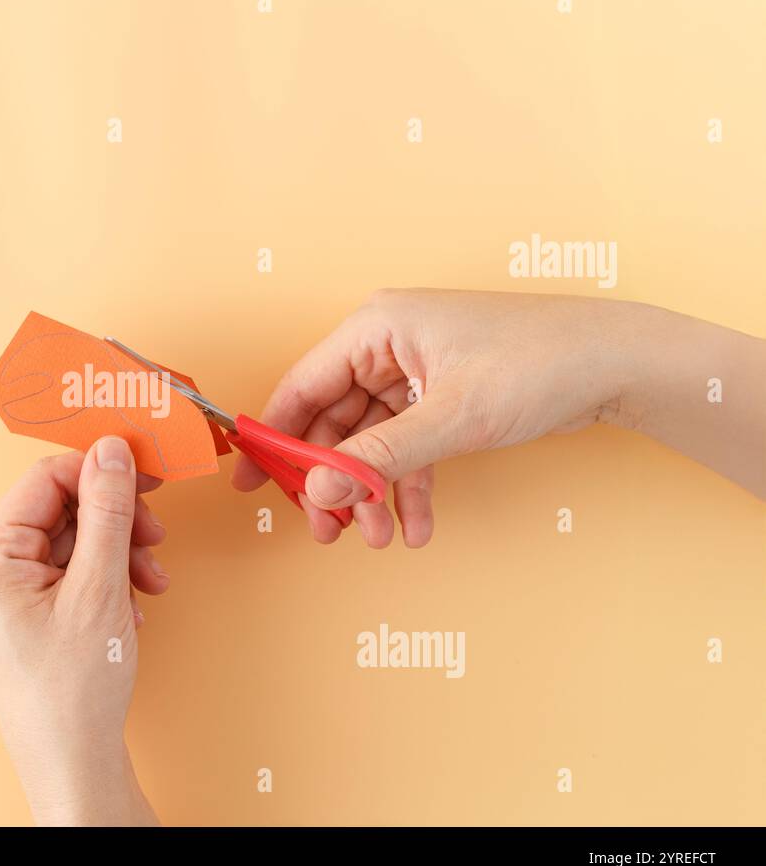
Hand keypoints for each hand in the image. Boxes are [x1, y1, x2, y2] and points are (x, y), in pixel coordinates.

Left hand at [0, 436, 165, 824]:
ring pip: (70, 540)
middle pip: (61, 508)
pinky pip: (66, 569)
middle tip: (155, 540)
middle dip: (116, 524)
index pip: (47, 478)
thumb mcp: (99, 589)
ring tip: (148, 584)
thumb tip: (113, 452)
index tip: (148, 478)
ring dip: (118, 554)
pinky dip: (104, 579)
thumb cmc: (71, 692)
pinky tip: (128, 607)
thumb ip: (107, 513)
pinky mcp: (18, 607)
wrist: (69, 763)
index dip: (103, 474)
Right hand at [234, 289, 765, 545]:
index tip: (250, 483)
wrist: (616, 362)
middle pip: (331, 421)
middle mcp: (387, 346)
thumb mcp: (450, 416)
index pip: (302, 386)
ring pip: (370, 443)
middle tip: (327, 529)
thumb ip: (377, 457)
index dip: (272, 437)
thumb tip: (318, 488)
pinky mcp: (441, 399)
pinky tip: (415, 526)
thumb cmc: (538, 363)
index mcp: (375, 328)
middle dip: (332, 481)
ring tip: (376, 537)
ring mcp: (414, 374)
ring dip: (372, 493)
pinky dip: (408, 488)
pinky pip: (407, 450)